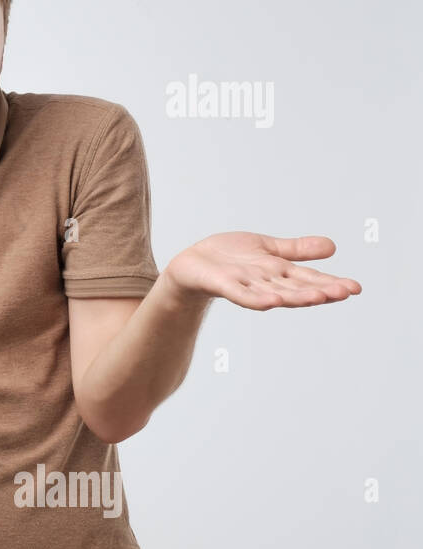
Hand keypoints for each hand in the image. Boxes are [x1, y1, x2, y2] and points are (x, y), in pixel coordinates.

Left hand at [164, 232, 361, 310]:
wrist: (192, 264)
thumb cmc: (230, 258)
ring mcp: (246, 284)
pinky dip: (256, 298)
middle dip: (320, 291)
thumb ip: (297, 251)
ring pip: (274, 293)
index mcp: (279, 272)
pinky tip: (272, 301)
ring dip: (294, 297)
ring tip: (317, 298)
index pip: (309, 279)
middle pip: (297, 288)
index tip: (355, 288)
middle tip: (344, 293)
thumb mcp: (268, 249)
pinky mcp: (223, 285)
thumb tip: (332, 247)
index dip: (331, 283)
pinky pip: (241, 294)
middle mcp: (266, 282)